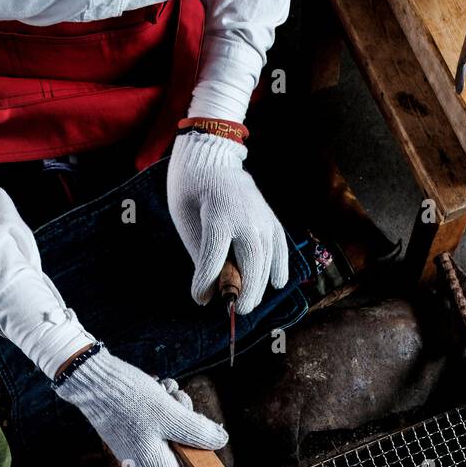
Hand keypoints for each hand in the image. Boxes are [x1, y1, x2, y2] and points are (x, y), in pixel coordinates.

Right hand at [57, 348, 225, 466]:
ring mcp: (138, 444)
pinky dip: (164, 405)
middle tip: (184, 405)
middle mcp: (146, 459)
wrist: (91, 380)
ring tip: (167, 392)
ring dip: (178, 411)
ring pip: (173, 432)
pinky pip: (159, 422)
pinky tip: (159, 390)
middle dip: (193, 430)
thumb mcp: (171, 414)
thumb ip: (198, 432)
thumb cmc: (128, 399)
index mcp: (155, 464)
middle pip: (184, 453)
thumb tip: (220, 441)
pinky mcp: (133, 428)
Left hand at [167, 132, 288, 313]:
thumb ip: (198, 252)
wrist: (213, 157)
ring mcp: (262, 217)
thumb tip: (211, 288)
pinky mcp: (271, 218)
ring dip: (260, 285)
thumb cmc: (192, 188)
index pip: (214, 256)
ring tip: (248, 302)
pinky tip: (276, 284)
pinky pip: (280, 247)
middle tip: (236, 309)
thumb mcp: (184, 218)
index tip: (200, 299)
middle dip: (244, 289)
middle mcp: (245, 216)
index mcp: (217, 213)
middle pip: (250, 260)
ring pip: (267, 258)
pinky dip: (280, 266)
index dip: (207, 282)